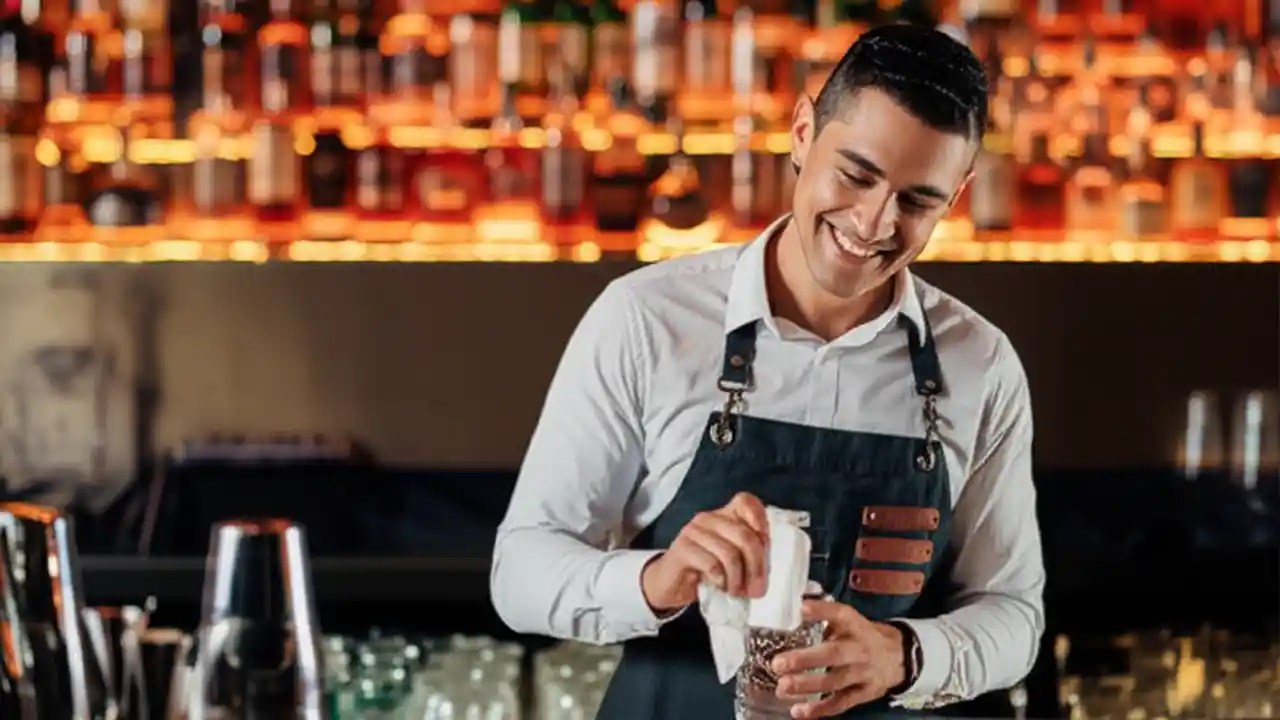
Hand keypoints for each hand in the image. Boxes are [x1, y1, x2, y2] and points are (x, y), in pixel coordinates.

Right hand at [640, 492, 769, 611]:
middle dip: (756, 566)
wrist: (671, 584)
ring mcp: (693, 531)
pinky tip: (720, 586)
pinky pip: (711, 564)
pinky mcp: (682, 549)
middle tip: (757, 588)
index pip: (746, 501)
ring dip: (737, 578)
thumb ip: (749, 554)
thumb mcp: (733, 559)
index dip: (760, 519)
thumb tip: (770, 569)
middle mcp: (708, 518)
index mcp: (724, 515)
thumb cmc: (707, 571)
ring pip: (729, 553)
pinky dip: (721, 580)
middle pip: (744, 535)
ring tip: (735, 591)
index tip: (766, 543)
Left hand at [770, 599, 906, 718]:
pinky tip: (799, 711)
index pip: (841, 615)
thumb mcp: (852, 622)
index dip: (823, 611)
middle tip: (778, 664)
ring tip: (782, 687)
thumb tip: (794, 614)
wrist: (899, 657)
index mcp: (857, 626)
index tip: (802, 609)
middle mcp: (860, 649)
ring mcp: (863, 673)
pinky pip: (841, 703)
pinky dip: (820, 709)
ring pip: (835, 682)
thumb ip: (827, 619)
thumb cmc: (863, 636)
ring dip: (807, 686)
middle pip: (834, 654)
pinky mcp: (863, 694)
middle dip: (805, 660)